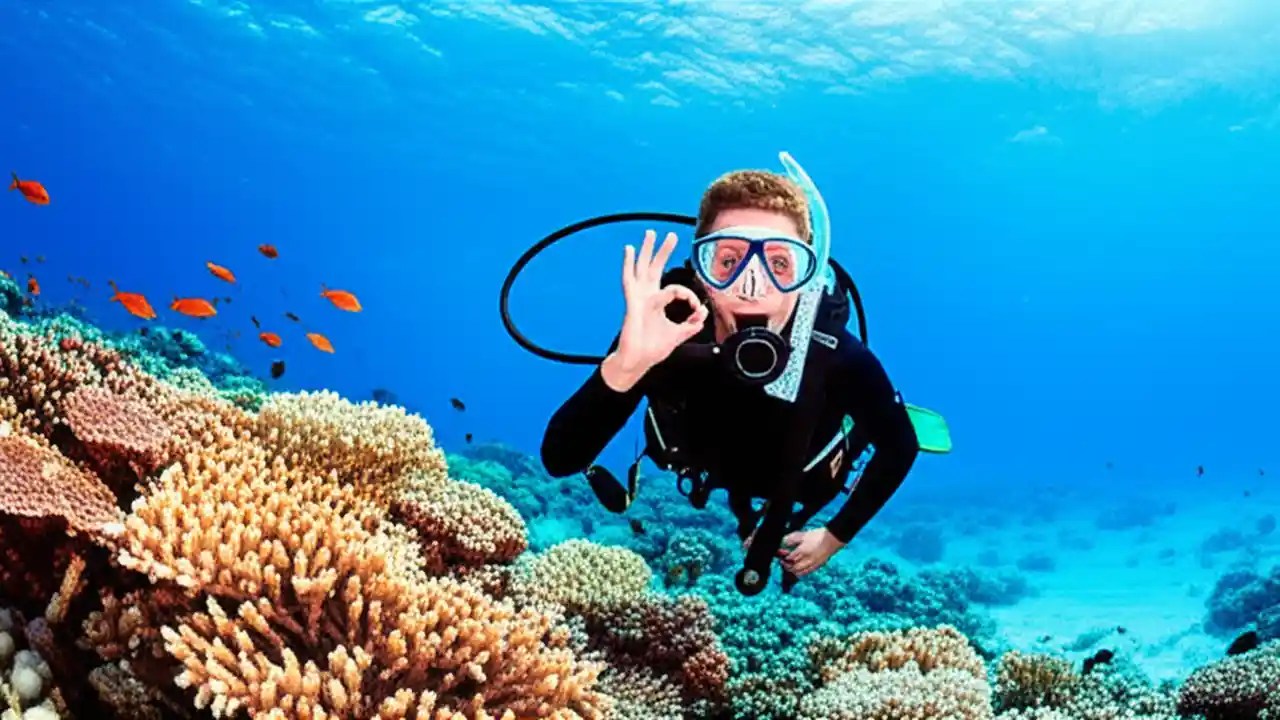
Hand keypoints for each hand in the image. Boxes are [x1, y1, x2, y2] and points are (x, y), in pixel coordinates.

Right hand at [604, 230, 707, 389]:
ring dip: (647, 250)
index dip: (689, 296)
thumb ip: (691, 324)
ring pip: (642, 268)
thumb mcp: (678, 335)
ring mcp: (638, 298)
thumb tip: (703, 313)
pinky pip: (635, 284)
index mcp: (656, 303)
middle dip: (663, 251)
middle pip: (655, 269)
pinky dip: (630, 266)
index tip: (697, 309)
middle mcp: (646, 297)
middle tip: (670, 235)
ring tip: (650, 233)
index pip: (675, 288)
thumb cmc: (652, 348)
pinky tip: (630, 250)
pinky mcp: (632, 303)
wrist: (637, 361)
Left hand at [780, 528, 845, 576]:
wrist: (832, 539)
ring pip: (799, 572)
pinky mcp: (817, 566)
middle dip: (786, 565)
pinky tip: (798, 570)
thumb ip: (792, 539)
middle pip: (793, 567)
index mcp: (802, 551)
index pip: (789, 558)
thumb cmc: (818, 535)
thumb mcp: (803, 534)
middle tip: (783, 562)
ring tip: (790, 566)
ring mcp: (812, 564)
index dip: (783, 557)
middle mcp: (807, 560)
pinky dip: (800, 572)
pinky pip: (806, 572)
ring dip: (792, 570)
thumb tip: (783, 542)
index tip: (780, 554)